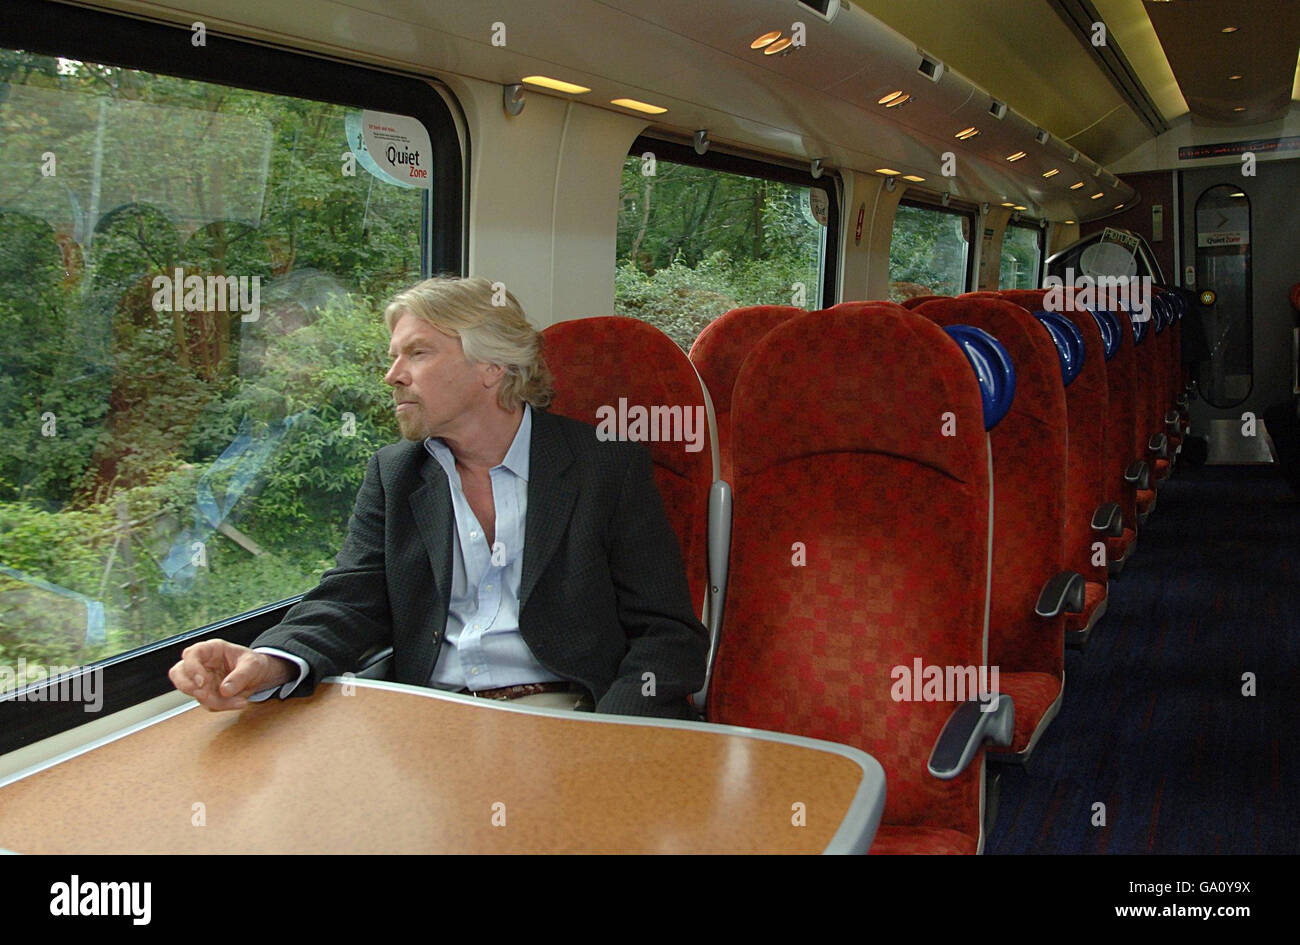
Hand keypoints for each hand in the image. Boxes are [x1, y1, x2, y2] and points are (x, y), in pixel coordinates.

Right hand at [168, 639, 294, 710]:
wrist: (259, 675)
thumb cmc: (253, 663)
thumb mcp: (253, 665)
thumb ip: (240, 676)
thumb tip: (224, 691)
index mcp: (211, 650)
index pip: (191, 655)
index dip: (192, 668)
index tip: (203, 682)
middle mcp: (202, 664)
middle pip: (177, 673)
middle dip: (187, 687)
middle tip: (205, 696)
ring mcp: (201, 680)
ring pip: (192, 693)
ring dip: (213, 701)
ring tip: (238, 701)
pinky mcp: (206, 693)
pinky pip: (206, 703)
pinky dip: (222, 706)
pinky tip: (238, 702)